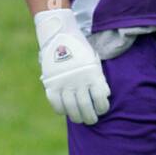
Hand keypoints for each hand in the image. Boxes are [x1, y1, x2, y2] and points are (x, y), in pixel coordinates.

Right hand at [34, 8, 110, 123]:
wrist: (60, 34)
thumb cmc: (80, 50)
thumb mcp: (94, 61)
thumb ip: (98, 79)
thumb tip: (104, 96)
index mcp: (92, 75)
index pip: (100, 99)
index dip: (102, 108)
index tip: (101, 110)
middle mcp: (79, 80)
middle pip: (85, 107)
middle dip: (90, 117)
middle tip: (91, 120)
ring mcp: (64, 82)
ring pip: (71, 108)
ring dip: (76, 117)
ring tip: (79, 119)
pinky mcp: (51, 82)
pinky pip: (55, 103)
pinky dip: (60, 109)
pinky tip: (64, 111)